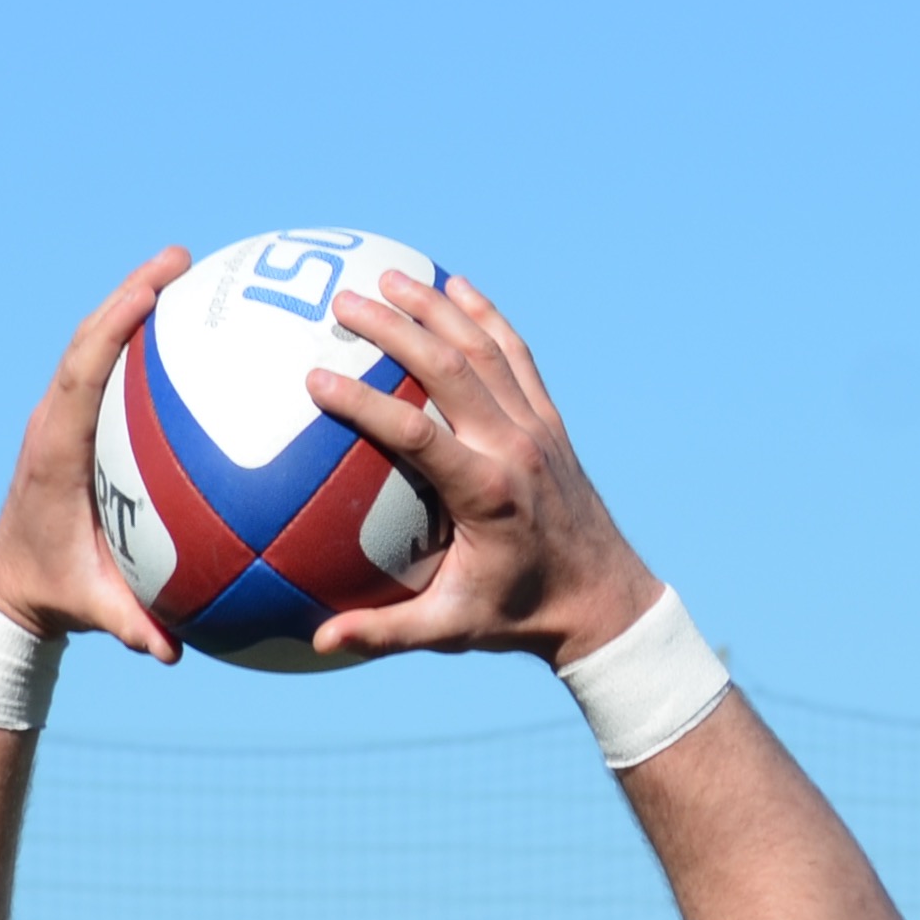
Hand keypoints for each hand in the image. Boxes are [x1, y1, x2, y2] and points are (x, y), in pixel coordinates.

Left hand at [0, 251, 191, 659]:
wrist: (9, 583)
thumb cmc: (53, 590)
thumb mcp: (92, 609)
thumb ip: (131, 624)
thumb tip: (172, 650)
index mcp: (56, 452)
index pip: (82, 374)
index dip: (113, 328)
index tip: (152, 292)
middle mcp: (52, 422)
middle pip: (89, 338)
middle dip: (133, 292)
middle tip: (183, 258)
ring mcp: (58, 416)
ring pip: (94, 342)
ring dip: (134, 301)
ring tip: (185, 269)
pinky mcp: (70, 420)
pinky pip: (105, 366)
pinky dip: (137, 337)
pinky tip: (184, 328)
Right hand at [308, 271, 659, 666]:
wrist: (604, 600)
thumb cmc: (521, 618)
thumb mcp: (451, 630)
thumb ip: (384, 632)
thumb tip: (318, 643)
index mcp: (487, 494)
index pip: (417, 434)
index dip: (365, 403)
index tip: (315, 380)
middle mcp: (515, 447)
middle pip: (450, 367)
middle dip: (394, 327)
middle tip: (341, 301)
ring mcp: (537, 428)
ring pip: (484, 349)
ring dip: (435, 307)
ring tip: (385, 276)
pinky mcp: (550, 421)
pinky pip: (516, 354)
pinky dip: (485, 316)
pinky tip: (452, 288)